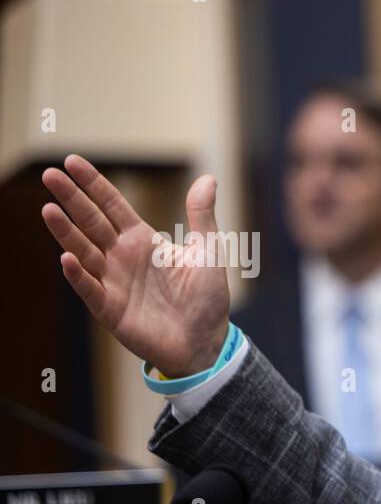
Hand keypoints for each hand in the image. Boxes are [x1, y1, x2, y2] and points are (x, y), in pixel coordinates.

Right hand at [40, 154, 230, 377]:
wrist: (206, 342)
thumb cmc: (206, 298)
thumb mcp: (207, 252)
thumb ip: (202, 216)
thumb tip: (208, 179)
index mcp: (142, 240)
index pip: (111, 205)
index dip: (93, 184)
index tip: (72, 161)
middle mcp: (121, 257)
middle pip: (91, 222)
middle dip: (71, 199)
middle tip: (50, 174)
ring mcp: (113, 282)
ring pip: (84, 252)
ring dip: (66, 233)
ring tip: (49, 210)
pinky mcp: (111, 309)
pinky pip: (90, 289)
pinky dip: (78, 275)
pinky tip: (67, 258)